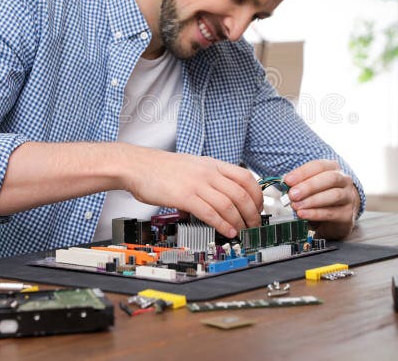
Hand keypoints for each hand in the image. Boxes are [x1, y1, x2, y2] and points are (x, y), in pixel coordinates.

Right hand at [122, 146, 262, 237]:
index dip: (257, 195)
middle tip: (254, 224)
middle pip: (241, 193)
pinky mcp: (185, 197)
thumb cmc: (161, 168)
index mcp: (212, 164)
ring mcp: (197, 184)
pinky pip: (210, 213)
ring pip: (228, 205)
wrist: (138, 166)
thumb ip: (210, 177)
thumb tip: (225, 194)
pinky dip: (222, 224)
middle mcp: (208, 172)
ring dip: (239, 222)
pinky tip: (227, 232)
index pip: (245, 177)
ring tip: (243, 231)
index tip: (259, 207)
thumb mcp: (193, 166)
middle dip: (252, 213)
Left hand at [284, 159, 359, 239]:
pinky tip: (303, 214)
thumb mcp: (309, 188)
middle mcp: (344, 180)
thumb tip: (285, 186)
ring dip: (312, 200)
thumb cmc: (320, 197)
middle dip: (309, 186)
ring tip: (296, 206)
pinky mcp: (347, 214)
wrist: (337, 217)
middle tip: (292, 194)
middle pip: (330, 178)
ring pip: (334, 195)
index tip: (287, 180)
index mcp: (333, 168)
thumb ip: (298, 185)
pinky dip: (315, 214)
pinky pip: (332, 212)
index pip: (319, 166)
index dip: (302, 172)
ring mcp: (348, 197)